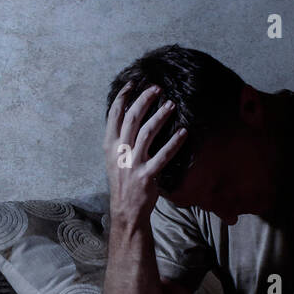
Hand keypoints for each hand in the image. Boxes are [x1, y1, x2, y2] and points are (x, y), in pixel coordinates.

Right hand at [103, 84, 187, 228]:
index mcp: (110, 145)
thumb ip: (120, 139)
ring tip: (171, 104)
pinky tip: (183, 132)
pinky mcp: (146, 175)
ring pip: (147, 132)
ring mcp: (132, 163)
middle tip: (157, 89)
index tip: (133, 83)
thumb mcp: (114, 159)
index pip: (114, 114)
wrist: (126, 210)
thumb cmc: (123, 182)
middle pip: (132, 118)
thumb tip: (130, 116)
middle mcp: (120, 152)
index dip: (123, 96)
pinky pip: (163, 155)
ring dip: (160, 116)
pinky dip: (174, 143)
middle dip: (144, 100)